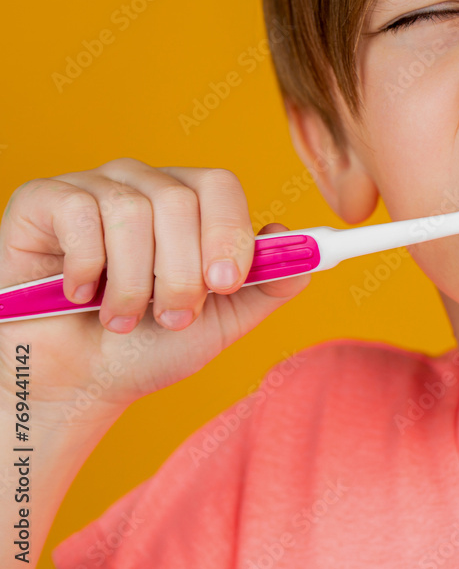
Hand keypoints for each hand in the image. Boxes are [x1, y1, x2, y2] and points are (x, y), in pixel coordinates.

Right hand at [0, 157, 309, 422]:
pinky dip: (87, 269)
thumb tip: (305, 254)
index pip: (220, 186)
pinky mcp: (44, 199)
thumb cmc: (148, 347)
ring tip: (121, 320)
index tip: (224, 283)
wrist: (77, 383)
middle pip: (180, 198)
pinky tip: (78, 294)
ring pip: (131, 212)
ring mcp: (95, 188)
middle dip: (181, 273)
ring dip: (133, 284)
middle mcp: (144, 185)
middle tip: (170, 317)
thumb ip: (268, 286)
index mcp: (189, 205)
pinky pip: (81, 216)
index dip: (227, 233)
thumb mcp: (222, 322)